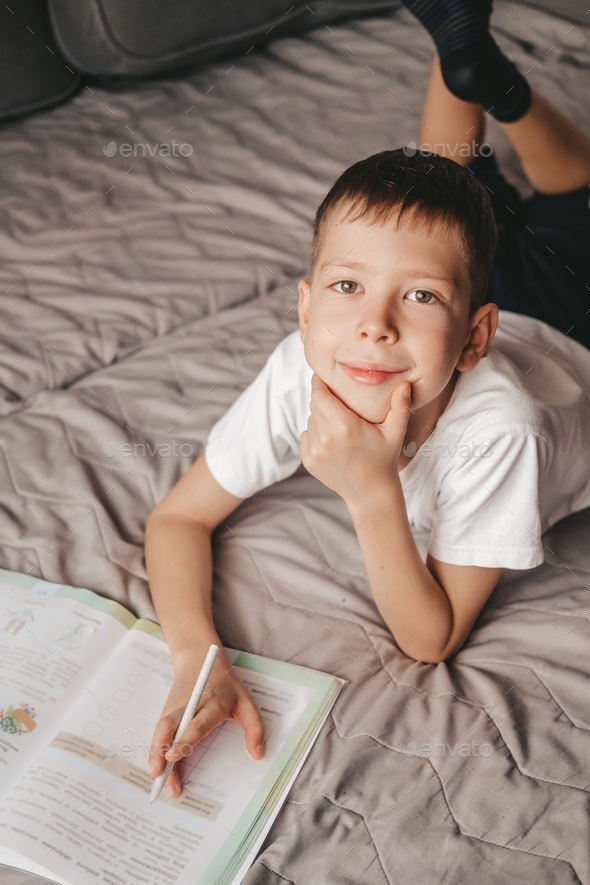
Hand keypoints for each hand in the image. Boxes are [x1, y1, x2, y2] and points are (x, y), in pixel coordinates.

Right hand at [148, 649, 264, 797]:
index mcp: (213, 703)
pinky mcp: (166, 712)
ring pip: (161, 731)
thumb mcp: (246, 702)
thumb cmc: (225, 685)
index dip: (185, 739)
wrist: (198, 659)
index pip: (197, 723)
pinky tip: (155, 767)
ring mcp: (175, 708)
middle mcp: (189, 705)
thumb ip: (255, 728)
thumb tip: (257, 754)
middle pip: (172, 728)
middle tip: (159, 776)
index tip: (174, 756)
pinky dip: (155, 749)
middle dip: (162, 751)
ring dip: (155, 753)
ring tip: (155, 777)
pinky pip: (159, 732)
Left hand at [300, 373, 410, 507]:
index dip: (320, 383)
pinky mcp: (309, 460)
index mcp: (345, 426)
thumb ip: (400, 407)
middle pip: (314, 405)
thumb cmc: (384, 460)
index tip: (325, 378)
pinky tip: (333, 440)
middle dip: (324, 399)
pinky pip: (307, 435)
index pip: (320, 394)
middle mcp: (326, 438)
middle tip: (338, 401)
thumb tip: (406, 384)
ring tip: (340, 424)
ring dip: (321, 417)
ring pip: (311, 419)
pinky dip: (316, 433)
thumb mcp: (395, 433)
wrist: (370, 493)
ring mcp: (315, 451)